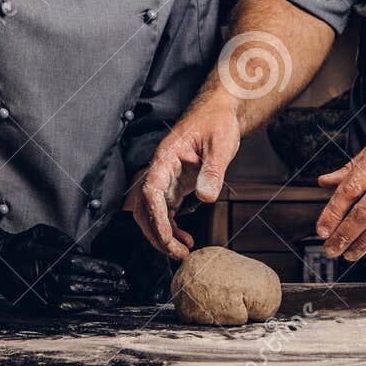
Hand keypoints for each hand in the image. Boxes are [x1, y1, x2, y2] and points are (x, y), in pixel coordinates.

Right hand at [0, 213, 127, 313]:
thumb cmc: (22, 244)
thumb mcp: (42, 232)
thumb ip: (64, 241)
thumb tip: (85, 255)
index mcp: (45, 258)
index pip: (80, 264)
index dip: (101, 268)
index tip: (119, 271)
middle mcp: (42, 278)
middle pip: (80, 283)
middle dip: (105, 285)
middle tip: (124, 285)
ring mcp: (39, 294)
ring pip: (74, 299)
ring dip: (97, 299)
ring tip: (115, 298)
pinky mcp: (36, 305)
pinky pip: (62, 310)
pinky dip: (81, 309)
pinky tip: (95, 306)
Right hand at [128, 93, 241, 259]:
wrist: (220, 112)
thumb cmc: (217, 121)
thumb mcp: (221, 144)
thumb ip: (213, 171)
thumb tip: (205, 198)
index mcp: (165, 157)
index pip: (151, 192)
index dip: (156, 218)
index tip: (166, 238)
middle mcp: (161, 169)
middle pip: (144, 208)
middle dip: (156, 234)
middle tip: (176, 253)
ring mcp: (166, 178)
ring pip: (152, 213)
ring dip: (163, 235)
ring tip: (182, 252)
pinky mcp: (174, 185)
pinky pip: (165, 211)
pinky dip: (171, 228)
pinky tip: (184, 239)